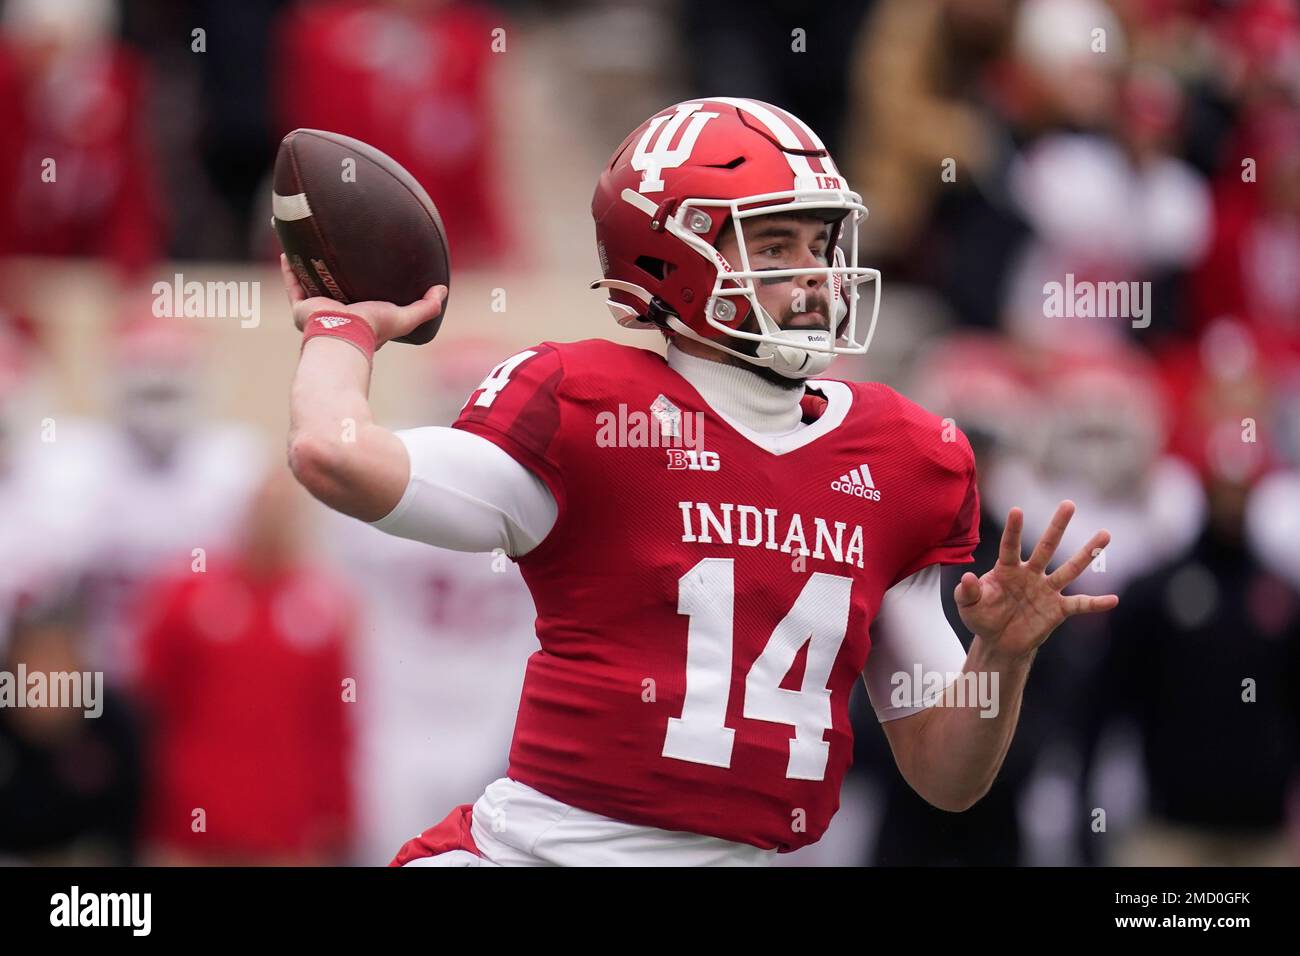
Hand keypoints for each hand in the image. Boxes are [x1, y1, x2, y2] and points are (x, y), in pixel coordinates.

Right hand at [279, 254, 445, 345]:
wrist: (344, 336)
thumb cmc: (373, 330)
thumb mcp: (404, 317)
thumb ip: (425, 307)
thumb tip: (443, 290)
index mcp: (358, 316)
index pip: (360, 298)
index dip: (363, 284)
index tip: (365, 266)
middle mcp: (336, 313)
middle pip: (333, 288)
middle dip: (331, 273)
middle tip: (333, 251)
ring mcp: (317, 309)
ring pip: (310, 283)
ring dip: (307, 267)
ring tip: (306, 245)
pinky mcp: (301, 307)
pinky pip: (293, 283)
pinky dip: (289, 269)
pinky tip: (287, 251)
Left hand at [954, 501, 1117, 661]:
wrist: (999, 642)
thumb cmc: (982, 617)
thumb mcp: (968, 606)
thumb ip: (966, 592)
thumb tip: (966, 578)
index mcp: (1007, 569)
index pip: (1010, 546)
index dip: (1013, 530)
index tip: (1016, 510)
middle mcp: (1030, 574)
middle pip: (1046, 547)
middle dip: (1057, 527)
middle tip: (1068, 504)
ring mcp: (1046, 590)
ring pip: (1069, 568)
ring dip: (1087, 553)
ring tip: (1105, 534)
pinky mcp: (1058, 609)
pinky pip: (1080, 604)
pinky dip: (1096, 603)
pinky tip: (1113, 599)